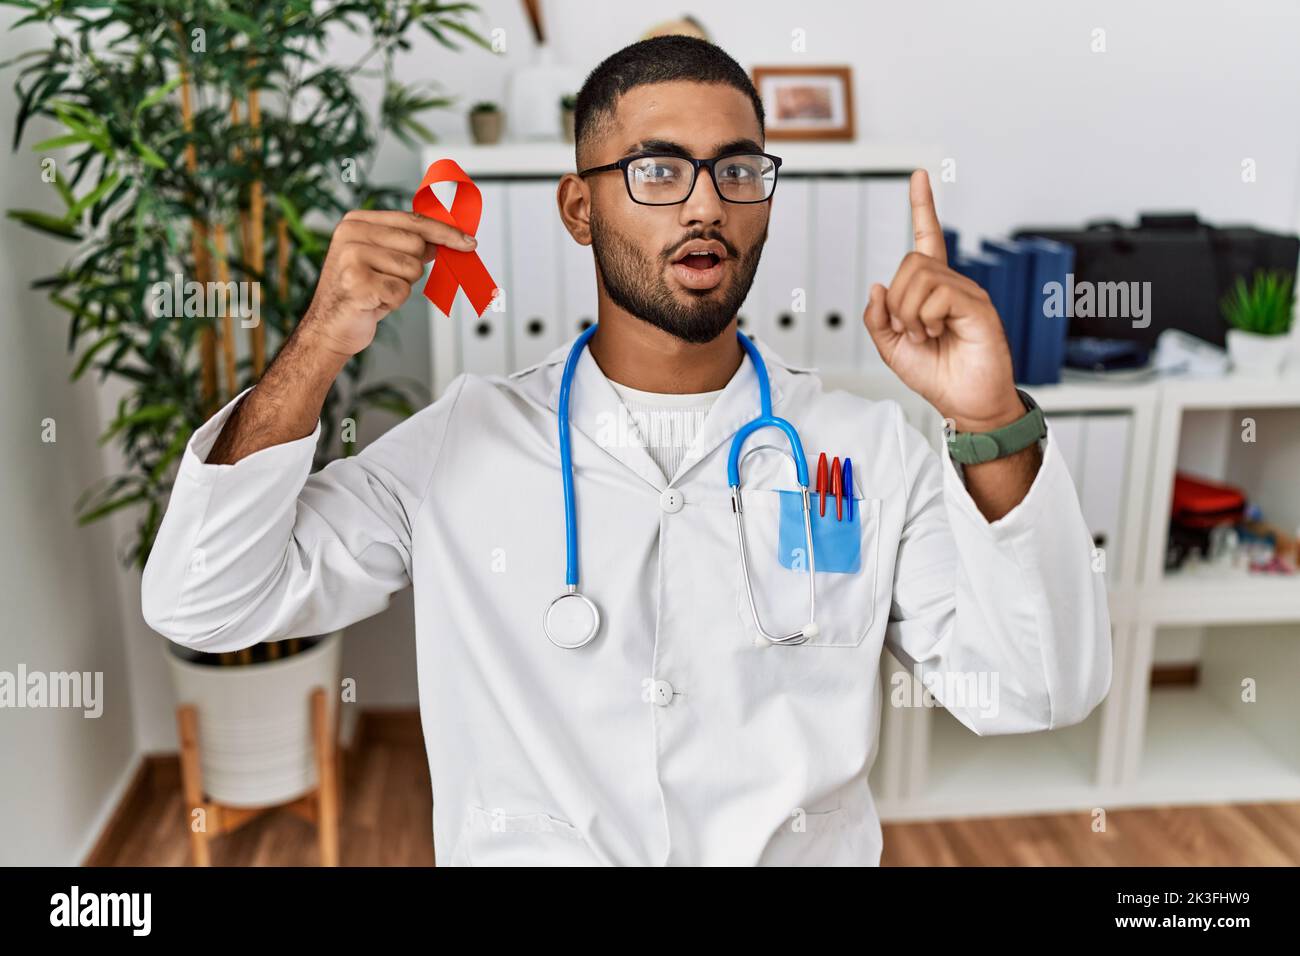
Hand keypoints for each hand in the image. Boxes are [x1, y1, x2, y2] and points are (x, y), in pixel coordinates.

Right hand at [301, 209, 476, 358]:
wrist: (329, 327)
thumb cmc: (359, 293)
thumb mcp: (384, 261)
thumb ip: (409, 245)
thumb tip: (446, 238)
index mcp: (356, 221)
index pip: (413, 220)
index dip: (445, 232)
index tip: (468, 241)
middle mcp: (351, 233)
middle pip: (417, 245)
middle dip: (412, 269)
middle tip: (386, 279)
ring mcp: (352, 257)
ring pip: (412, 269)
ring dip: (401, 287)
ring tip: (377, 291)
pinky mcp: (357, 283)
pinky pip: (402, 291)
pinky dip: (393, 302)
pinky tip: (373, 303)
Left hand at [862, 170, 1022, 431]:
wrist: (965, 403)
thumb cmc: (936, 375)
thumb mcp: (891, 348)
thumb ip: (877, 318)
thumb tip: (877, 286)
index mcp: (931, 290)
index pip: (927, 238)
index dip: (922, 207)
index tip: (918, 177)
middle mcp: (951, 285)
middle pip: (910, 263)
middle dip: (897, 301)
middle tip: (910, 330)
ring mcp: (967, 294)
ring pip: (920, 276)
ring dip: (910, 313)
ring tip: (926, 335)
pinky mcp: (977, 307)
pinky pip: (939, 295)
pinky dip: (927, 319)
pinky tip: (938, 334)